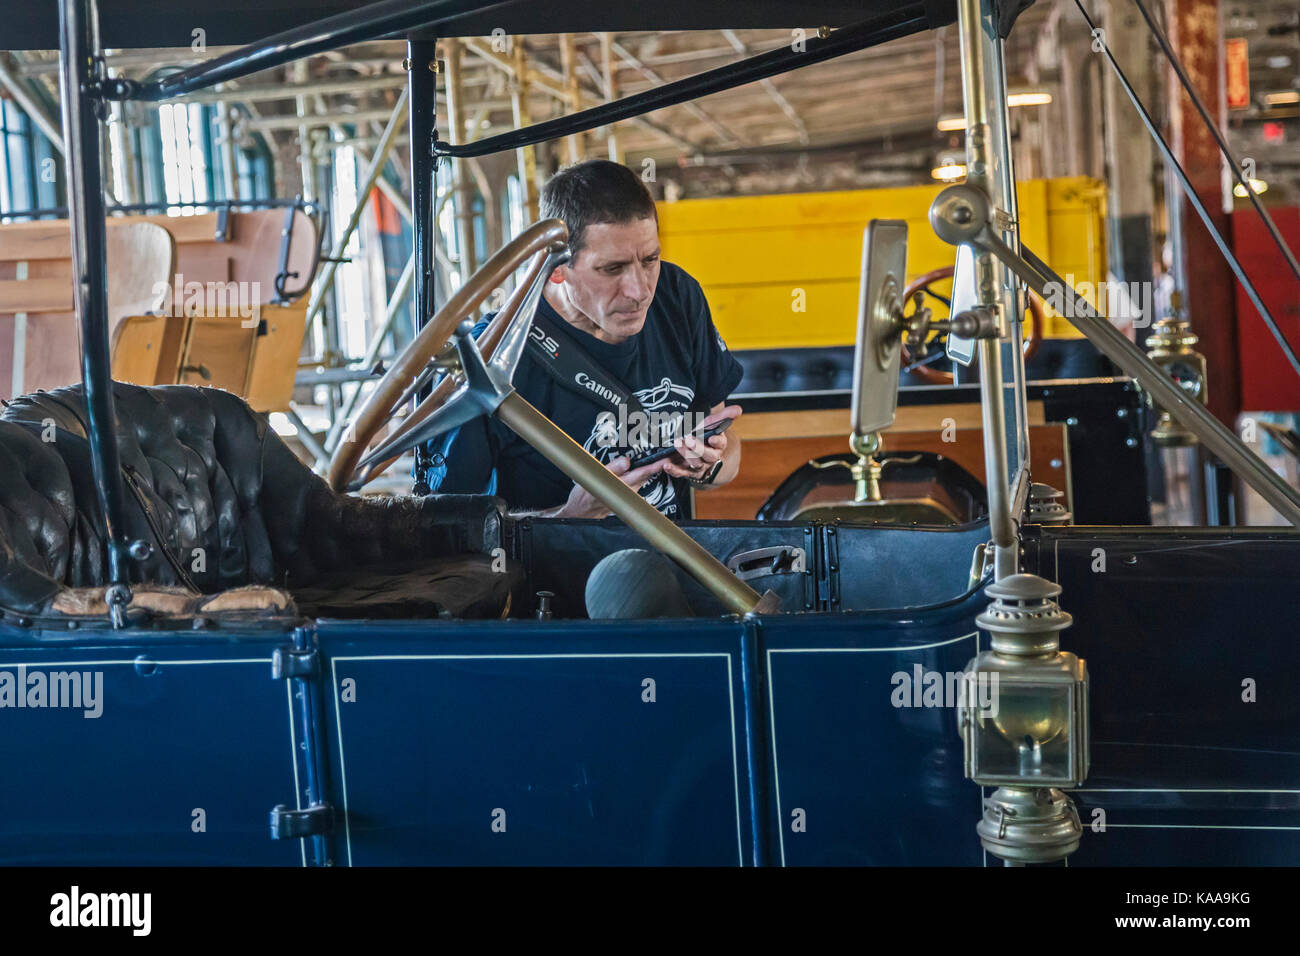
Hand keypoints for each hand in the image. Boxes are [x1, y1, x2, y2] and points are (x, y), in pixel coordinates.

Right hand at [551, 455, 668, 518]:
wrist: (584, 510)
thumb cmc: (588, 494)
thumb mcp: (595, 479)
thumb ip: (612, 469)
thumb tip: (626, 461)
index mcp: (623, 485)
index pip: (644, 473)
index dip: (658, 465)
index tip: (670, 459)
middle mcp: (631, 489)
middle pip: (651, 473)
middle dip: (667, 464)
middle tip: (681, 454)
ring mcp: (631, 490)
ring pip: (648, 475)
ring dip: (662, 467)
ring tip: (676, 455)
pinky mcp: (630, 489)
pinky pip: (642, 477)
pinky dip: (652, 470)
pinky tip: (660, 463)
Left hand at [663, 404, 741, 479]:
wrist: (696, 449)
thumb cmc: (704, 433)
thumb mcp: (713, 423)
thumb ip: (724, 415)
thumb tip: (739, 409)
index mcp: (719, 445)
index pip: (721, 443)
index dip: (717, 441)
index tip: (712, 437)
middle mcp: (711, 457)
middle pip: (708, 456)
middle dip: (699, 448)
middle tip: (689, 439)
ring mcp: (699, 466)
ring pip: (695, 463)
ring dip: (686, 454)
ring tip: (678, 443)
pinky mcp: (687, 471)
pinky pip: (681, 473)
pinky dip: (674, 470)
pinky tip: (666, 464)